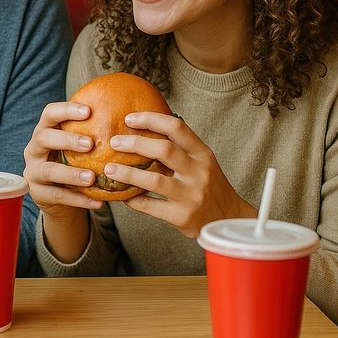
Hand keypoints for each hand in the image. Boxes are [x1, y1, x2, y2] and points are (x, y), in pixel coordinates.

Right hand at [22, 101, 103, 262]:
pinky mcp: (38, 193)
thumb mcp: (78, 147)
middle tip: (90, 144)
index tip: (88, 111)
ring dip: (70, 173)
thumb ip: (93, 133)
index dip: (66, 110)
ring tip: (91, 177)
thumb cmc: (73, 162)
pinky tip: (98, 202)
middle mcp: (33, 149)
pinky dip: (78, 199)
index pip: (49, 114)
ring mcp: (33, 171)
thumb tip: (133, 118)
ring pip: (48, 170)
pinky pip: (58, 196)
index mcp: (44, 131)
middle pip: (43, 138)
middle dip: (66, 139)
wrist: (55, 195)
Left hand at [106, 112, 255, 236]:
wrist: (229, 219)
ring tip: (109, 169)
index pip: (177, 128)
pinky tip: (121, 195)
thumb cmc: (208, 185)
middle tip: (114, 142)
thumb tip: (141, 129)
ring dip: (128, 173)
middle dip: (135, 144)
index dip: (151, 119)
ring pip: (154, 180)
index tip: (128, 119)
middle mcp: (199, 172)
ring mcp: (191, 195)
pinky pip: (150, 206)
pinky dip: (132, 200)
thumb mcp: (201, 162)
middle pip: (164, 150)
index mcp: (202, 154)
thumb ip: (179, 147)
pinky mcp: (182, 216)